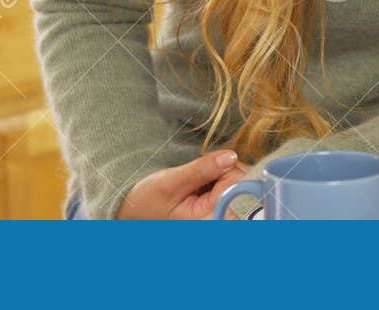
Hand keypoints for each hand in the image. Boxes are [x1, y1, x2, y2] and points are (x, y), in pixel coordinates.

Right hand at [116, 150, 250, 219]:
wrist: (135, 211)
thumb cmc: (148, 202)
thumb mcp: (171, 183)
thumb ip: (201, 170)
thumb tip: (230, 156)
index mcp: (210, 220)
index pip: (237, 184)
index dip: (227, 167)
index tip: (211, 165)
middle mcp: (220, 221)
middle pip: (243, 183)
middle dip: (226, 170)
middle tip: (200, 175)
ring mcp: (223, 217)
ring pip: (240, 182)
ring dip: (223, 174)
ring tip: (199, 182)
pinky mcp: (222, 210)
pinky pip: (233, 188)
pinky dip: (220, 180)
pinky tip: (203, 186)